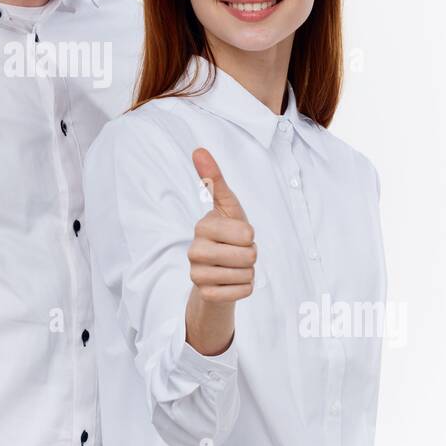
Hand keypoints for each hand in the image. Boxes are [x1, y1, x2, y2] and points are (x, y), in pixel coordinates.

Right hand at [185, 147, 255, 355]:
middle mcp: (194, 251)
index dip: (249, 236)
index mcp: (201, 227)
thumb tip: (199, 149)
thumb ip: (214, 179)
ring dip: (248, 272)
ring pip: (246, 275)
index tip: (238, 235)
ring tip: (234, 267)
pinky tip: (232, 282)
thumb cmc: (227, 234)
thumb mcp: (226, 206)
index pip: (246, 234)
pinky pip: (243, 292)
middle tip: (238, 252)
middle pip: (248, 256)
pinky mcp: (206, 295)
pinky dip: (245, 288)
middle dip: (251, 255)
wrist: (217, 272)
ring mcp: (197, 275)